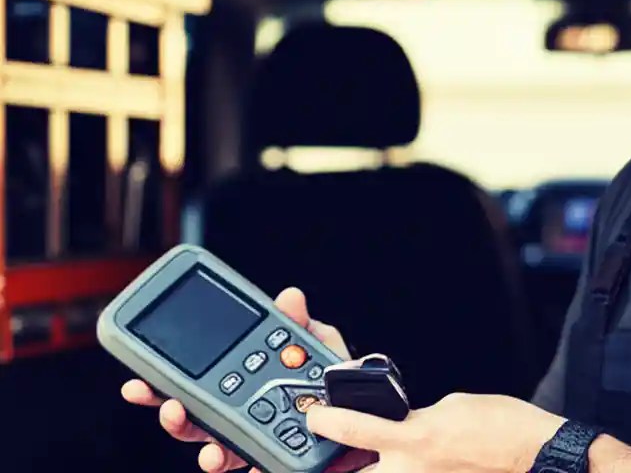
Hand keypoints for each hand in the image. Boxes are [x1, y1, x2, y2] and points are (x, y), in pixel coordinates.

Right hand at [120, 287, 353, 472]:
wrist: (368, 411)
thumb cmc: (336, 377)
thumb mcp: (320, 344)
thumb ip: (301, 324)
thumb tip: (290, 297)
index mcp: (241, 380)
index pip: (194, 381)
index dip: (161, 384)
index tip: (138, 380)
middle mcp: (239, 413)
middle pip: (192, 419)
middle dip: (172, 416)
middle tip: (169, 408)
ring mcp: (254, 440)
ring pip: (214, 449)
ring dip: (207, 450)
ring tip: (210, 448)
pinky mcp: (274, 460)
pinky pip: (255, 467)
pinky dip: (249, 467)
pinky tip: (248, 465)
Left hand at [306, 393, 565, 472]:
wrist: (537, 456)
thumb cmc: (504, 427)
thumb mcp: (453, 406)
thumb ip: (417, 419)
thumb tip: (403, 428)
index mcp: (414, 438)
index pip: (355, 430)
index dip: (327, 421)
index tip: (315, 417)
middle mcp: (411, 471)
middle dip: (342, 465)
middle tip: (337, 456)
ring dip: (380, 468)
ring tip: (394, 457)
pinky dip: (413, 470)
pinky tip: (430, 463)